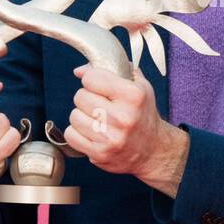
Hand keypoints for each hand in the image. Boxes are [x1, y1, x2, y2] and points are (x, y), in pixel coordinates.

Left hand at [64, 63, 172, 179]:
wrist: (152, 149)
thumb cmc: (142, 113)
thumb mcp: (138, 86)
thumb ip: (112, 70)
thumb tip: (78, 71)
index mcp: (134, 95)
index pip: (91, 78)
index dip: (92, 79)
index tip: (99, 85)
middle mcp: (123, 117)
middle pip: (80, 96)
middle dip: (87, 98)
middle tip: (99, 104)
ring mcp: (111, 138)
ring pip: (74, 116)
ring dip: (81, 116)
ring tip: (96, 119)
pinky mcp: (100, 153)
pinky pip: (71, 135)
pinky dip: (77, 133)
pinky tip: (91, 133)